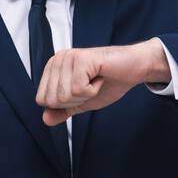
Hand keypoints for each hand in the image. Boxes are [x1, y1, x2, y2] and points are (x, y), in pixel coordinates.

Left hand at [36, 38, 169, 125]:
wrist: (134, 69)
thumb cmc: (110, 81)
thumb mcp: (83, 101)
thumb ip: (63, 110)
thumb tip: (45, 119)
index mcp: (53, 67)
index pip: (42, 99)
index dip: (65, 104)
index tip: (82, 91)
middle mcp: (57, 59)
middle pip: (52, 100)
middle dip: (76, 100)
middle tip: (91, 86)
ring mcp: (68, 57)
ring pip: (64, 95)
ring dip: (86, 94)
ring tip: (96, 81)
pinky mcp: (81, 59)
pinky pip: (78, 89)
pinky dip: (93, 89)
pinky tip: (100, 77)